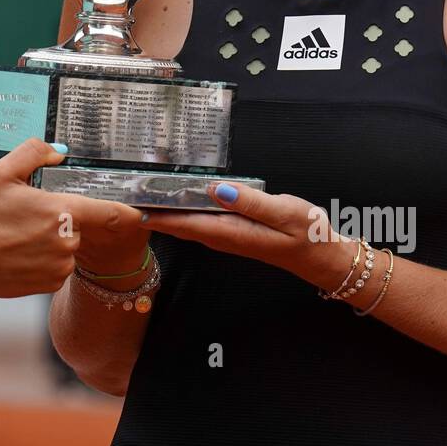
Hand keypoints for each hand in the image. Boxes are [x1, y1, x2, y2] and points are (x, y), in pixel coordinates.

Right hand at [0, 139, 143, 298]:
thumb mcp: (1, 173)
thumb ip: (33, 153)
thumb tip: (58, 150)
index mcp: (60, 211)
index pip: (108, 211)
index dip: (128, 210)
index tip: (143, 210)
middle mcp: (66, 241)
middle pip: (78, 225)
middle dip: (60, 219)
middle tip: (27, 215)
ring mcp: (59, 266)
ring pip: (67, 246)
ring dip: (51, 240)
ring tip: (16, 235)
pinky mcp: (49, 284)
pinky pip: (57, 266)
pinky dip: (43, 258)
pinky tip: (18, 252)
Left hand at [141, 182, 346, 290]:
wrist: (321, 256)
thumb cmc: (306, 233)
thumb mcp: (284, 212)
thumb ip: (250, 202)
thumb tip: (218, 190)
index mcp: (231, 232)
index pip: (184, 223)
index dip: (156, 213)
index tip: (130, 202)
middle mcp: (223, 237)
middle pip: (179, 225)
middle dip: (153, 211)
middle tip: (125, 192)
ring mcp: (227, 236)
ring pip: (187, 224)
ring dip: (165, 211)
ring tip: (140, 192)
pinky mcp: (232, 232)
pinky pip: (199, 222)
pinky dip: (182, 211)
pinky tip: (174, 199)